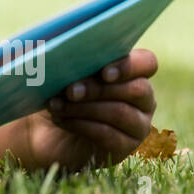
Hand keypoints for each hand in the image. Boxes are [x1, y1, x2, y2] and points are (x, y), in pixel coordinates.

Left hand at [25, 50, 157, 171]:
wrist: (46, 129)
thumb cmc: (58, 91)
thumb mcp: (61, 70)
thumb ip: (67, 54)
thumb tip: (55, 46)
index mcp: (132, 72)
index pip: (147, 63)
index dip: (129, 65)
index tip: (104, 72)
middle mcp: (143, 98)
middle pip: (137, 89)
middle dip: (99, 88)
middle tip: (70, 91)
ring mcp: (138, 124)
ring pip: (121, 112)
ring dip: (85, 108)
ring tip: (58, 105)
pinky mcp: (125, 147)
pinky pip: (109, 134)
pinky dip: (81, 125)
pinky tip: (62, 120)